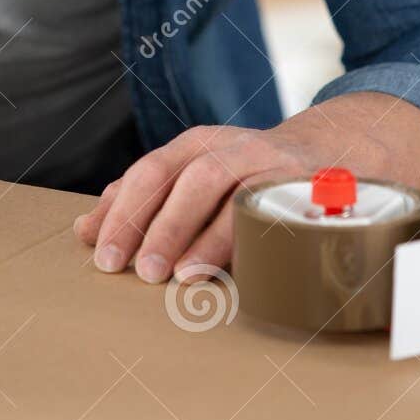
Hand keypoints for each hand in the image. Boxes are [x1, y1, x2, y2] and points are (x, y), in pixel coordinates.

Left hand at [73, 94, 419, 283]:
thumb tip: (84, 230)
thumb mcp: (193, 178)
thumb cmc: (247, 178)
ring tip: (173, 274)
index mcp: (196, 145)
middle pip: (182, 177)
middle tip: (131, 269)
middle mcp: (229, 146)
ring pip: (223, 188)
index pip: (148, 172)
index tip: (98, 253)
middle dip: (152, 222)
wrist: (335, 153)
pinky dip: (247, 236)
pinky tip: (233, 266)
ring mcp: (268, 161)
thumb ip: (141, 202)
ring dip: (195, 233)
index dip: (121, 212)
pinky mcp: (303, 184)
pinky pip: (270, 208)